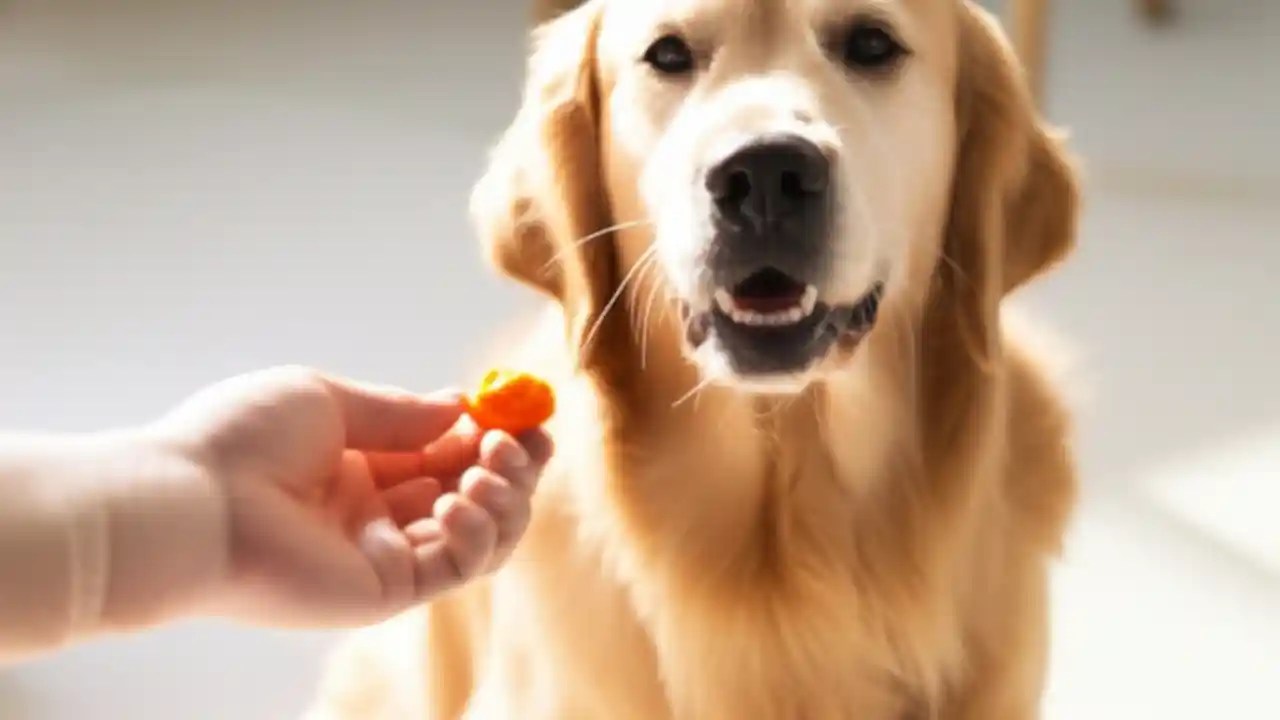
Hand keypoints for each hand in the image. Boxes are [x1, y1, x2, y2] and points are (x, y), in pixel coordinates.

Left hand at [157, 366, 551, 627]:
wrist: (192, 501)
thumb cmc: (242, 441)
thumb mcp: (330, 400)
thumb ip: (401, 413)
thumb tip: (461, 409)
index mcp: (360, 467)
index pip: (446, 454)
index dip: (490, 434)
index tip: (521, 411)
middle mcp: (378, 514)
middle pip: (474, 495)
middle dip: (512, 465)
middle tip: (525, 439)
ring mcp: (384, 555)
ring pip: (479, 536)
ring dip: (503, 498)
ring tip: (487, 468)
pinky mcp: (386, 591)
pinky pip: (458, 567)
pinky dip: (478, 533)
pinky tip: (457, 500)